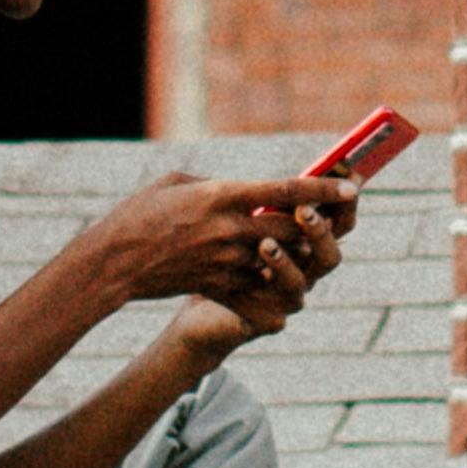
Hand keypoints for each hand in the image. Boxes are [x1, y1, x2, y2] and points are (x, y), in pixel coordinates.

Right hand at [83, 171, 354, 349]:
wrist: (114, 262)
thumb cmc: (141, 214)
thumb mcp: (178, 184)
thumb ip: (218, 186)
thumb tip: (244, 191)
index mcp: (223, 194)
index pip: (287, 191)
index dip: (324, 189)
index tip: (353, 185)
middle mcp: (231, 228)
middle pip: (293, 228)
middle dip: (319, 222)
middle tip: (336, 215)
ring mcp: (226, 260)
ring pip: (280, 257)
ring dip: (295, 250)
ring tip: (305, 241)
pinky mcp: (217, 284)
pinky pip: (258, 284)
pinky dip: (270, 278)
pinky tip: (277, 273)